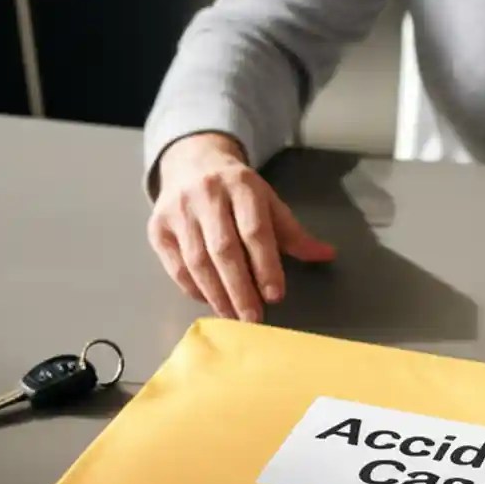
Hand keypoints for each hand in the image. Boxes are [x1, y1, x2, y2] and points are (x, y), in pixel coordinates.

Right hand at [148, 133, 335, 320]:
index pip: (254, 230)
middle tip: (253, 319)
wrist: (192, 164)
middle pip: (224, 249)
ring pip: (197, 260)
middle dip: (240, 289)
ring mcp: (178, 210)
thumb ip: (294, 233)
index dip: (265, 265)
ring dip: (217, 295)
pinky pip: (176, 266)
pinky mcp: (158, 227)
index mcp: (242, 186)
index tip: (275, 295)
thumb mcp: (268, 203)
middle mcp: (207, 194)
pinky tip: (211, 301)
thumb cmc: (238, 191)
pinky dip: (194, 288)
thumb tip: (326, 255)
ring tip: (234, 317)